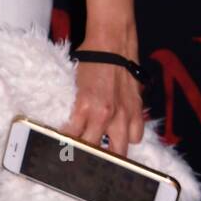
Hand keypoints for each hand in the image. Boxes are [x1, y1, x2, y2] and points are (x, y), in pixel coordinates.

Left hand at [62, 31, 145, 156]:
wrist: (112, 43)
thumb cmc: (89, 58)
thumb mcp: (74, 83)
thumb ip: (75, 107)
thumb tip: (70, 123)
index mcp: (84, 107)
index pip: (73, 138)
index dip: (67, 147)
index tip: (63, 151)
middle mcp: (104, 116)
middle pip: (96, 151)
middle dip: (88, 156)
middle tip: (83, 157)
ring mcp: (123, 116)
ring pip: (119, 151)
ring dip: (110, 153)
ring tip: (103, 153)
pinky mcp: (137, 112)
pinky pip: (136, 137)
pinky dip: (128, 138)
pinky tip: (121, 134)